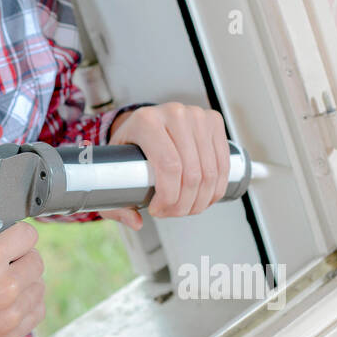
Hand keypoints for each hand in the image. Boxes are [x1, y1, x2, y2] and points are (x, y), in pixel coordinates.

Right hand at [0, 221, 44, 336]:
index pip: (28, 235)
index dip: (18, 233)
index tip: (11, 238)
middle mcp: (4, 285)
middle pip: (37, 261)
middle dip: (22, 257)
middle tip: (5, 261)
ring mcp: (9, 314)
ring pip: (39, 288)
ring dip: (26, 282)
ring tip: (5, 284)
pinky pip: (35, 314)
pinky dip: (27, 305)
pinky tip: (9, 303)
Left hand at [101, 102, 230, 226]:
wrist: (145, 123)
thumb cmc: (130, 145)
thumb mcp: (113, 170)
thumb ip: (115, 202)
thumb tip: (135, 222)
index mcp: (146, 121)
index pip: (169, 166)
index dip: (168, 197)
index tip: (157, 209)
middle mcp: (174, 114)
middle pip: (191, 172)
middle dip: (184, 204)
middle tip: (172, 212)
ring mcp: (197, 116)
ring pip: (209, 172)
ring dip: (201, 200)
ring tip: (186, 208)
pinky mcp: (213, 121)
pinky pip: (223, 164)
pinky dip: (216, 188)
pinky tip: (203, 198)